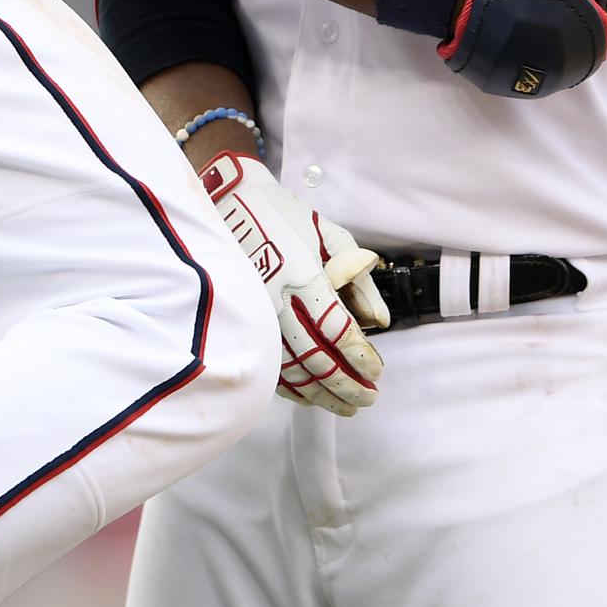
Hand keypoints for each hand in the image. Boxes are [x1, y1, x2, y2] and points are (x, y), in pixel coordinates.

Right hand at [197, 152, 389, 415]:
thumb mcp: (331, 234)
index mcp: (303, 275)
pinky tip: (308, 395)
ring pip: (290, 369)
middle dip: (345, 385)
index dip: (360, 357)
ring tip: (344, 406)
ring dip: (320, 393)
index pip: (337, 330)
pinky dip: (289, 386)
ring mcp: (255, 313)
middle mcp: (276, 299)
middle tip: (368, 400)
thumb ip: (358, 279)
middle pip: (316, 358)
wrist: (226, 199)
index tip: (377, 372)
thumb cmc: (282, 213)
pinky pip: (266, 363)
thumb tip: (379, 322)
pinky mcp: (241, 318)